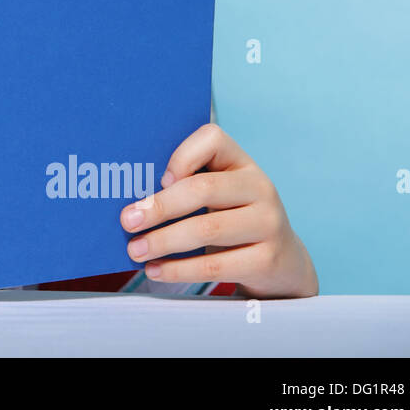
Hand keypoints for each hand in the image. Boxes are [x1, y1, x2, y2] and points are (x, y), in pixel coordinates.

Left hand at [119, 122, 317, 298]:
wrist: (283, 262)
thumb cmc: (233, 219)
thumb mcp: (219, 195)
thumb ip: (186, 186)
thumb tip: (133, 202)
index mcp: (242, 163)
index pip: (212, 138)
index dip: (182, 155)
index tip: (158, 179)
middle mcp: (260, 188)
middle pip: (202, 189)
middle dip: (159, 206)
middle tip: (126, 221)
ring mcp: (268, 224)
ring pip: (206, 229)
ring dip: (163, 241)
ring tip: (135, 250)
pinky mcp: (267, 259)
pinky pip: (214, 265)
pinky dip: (178, 270)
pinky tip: (155, 270)